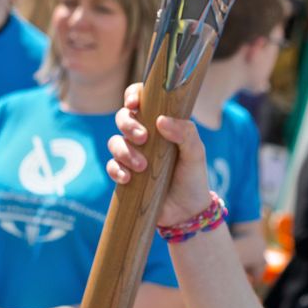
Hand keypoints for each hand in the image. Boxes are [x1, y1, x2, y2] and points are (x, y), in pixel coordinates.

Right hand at [106, 82, 211, 226]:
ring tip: (142, 166)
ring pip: (115, 142)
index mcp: (161, 124)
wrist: (188, 212)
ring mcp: (133, 155)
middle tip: (143, 138)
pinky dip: (116, 170)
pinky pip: (112, 166)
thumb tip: (161, 120)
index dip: (133, 94)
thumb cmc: (193, 177)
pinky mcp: (125, 175)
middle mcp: (144, 136)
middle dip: (128, 124)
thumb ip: (186, 133)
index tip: (134, 102)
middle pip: (123, 118)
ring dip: (125, 151)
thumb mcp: (196, 153)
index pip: (142, 99)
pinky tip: (128, 178)